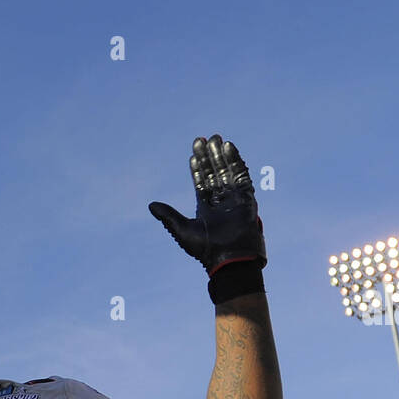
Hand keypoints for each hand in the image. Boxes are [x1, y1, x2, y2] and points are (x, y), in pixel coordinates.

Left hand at [149, 135, 265, 274]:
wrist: (229, 259)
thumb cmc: (205, 249)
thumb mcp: (182, 230)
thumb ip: (168, 216)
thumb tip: (150, 205)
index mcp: (206, 208)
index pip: (201, 183)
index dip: (197, 168)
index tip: (193, 154)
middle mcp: (221, 202)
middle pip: (214, 173)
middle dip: (209, 156)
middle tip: (203, 139)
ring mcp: (234, 199)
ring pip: (227, 172)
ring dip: (221, 156)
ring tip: (215, 138)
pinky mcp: (247, 199)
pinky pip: (242, 176)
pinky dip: (236, 162)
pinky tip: (228, 148)